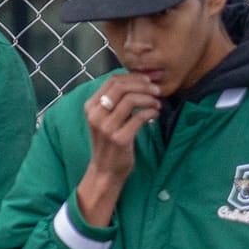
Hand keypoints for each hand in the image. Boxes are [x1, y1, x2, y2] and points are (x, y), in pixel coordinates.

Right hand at [76, 72, 160, 227]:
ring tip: (157, 103)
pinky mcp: (119, 139)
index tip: (147, 80)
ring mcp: (106, 128)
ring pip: (131, 100)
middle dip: (143, 85)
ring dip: (148, 98)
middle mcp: (96, 115)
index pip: (112, 81)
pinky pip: (139, 117)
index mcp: (91, 106)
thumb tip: (138, 81)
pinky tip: (155, 114)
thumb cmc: (109, 142)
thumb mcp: (105, 118)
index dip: (133, 77)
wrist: (106, 171)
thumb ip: (115, 101)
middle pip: (121, 87)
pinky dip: (151, 112)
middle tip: (156, 90)